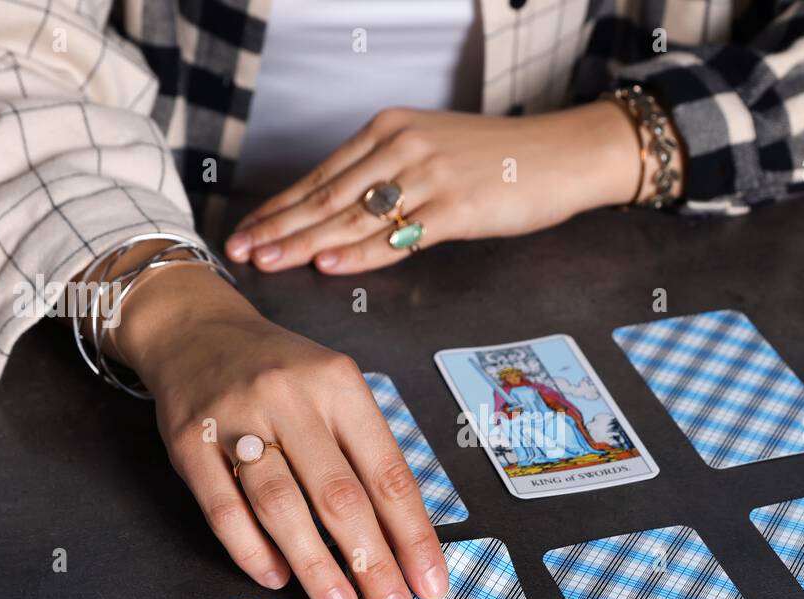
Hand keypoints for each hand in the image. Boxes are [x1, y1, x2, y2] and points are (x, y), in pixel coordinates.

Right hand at [109, 264, 447, 598]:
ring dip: (315, 564)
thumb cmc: (282, 374)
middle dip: (372, 563)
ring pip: (281, 505)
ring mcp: (236, 419)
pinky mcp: (190, 443)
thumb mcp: (335, 391)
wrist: (195, 331)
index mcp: (340, 386)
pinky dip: (251, 550)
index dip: (413, 535)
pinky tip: (276, 578)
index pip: (388, 473)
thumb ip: (365, 454)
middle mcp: (291, 398)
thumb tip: (401, 539)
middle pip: (340, 495)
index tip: (430, 584)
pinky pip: (223, 508)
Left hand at [224, 101, 669, 273]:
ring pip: (354, 216)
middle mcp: (402, 147)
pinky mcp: (457, 208)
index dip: (280, 205)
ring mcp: (429, 176)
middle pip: (327, 194)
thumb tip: (342, 211)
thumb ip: (388, 173)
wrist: (561, 154)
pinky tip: (330, 263)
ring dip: (306, 242)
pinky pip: (399, 236)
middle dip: (279, 226)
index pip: (321, 173)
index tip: (247, 229)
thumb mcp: (434, 150)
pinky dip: (361, 251)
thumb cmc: (500, 160)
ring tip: (270, 262)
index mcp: (390, 130)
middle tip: (242, 251)